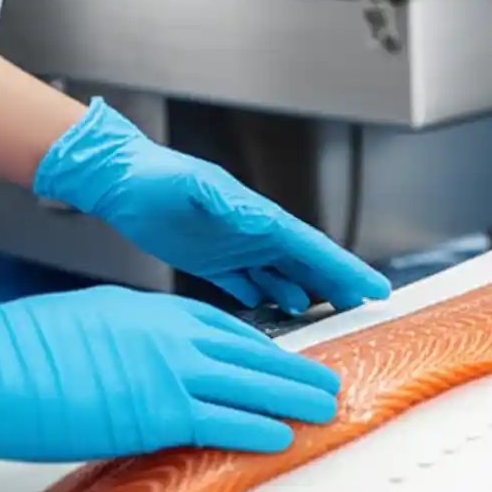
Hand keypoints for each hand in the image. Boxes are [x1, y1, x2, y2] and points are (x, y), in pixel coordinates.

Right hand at [0, 286, 336, 461]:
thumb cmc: (22, 348)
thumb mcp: (94, 322)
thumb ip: (137, 339)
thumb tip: (155, 361)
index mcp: (157, 311)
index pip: (227, 329)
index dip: (263, 348)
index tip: (285, 361)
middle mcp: (173, 335)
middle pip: (251, 353)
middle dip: (294, 371)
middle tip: (327, 383)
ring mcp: (169, 371)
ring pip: (250, 385)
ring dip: (293, 399)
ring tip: (325, 408)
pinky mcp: (158, 411)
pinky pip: (222, 419)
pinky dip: (256, 428)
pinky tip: (281, 435)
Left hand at [32, 99, 391, 314]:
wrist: (118, 179)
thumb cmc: (153, 176)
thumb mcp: (191, 185)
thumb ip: (226, 202)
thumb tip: (262, 217)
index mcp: (257, 217)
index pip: (312, 247)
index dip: (345, 269)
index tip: (373, 286)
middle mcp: (253, 233)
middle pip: (306, 264)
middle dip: (338, 284)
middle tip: (367, 307)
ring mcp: (235, 247)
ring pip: (282, 276)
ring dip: (307, 294)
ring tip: (329, 315)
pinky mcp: (211, 261)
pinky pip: (247, 285)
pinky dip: (265, 298)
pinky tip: (277, 311)